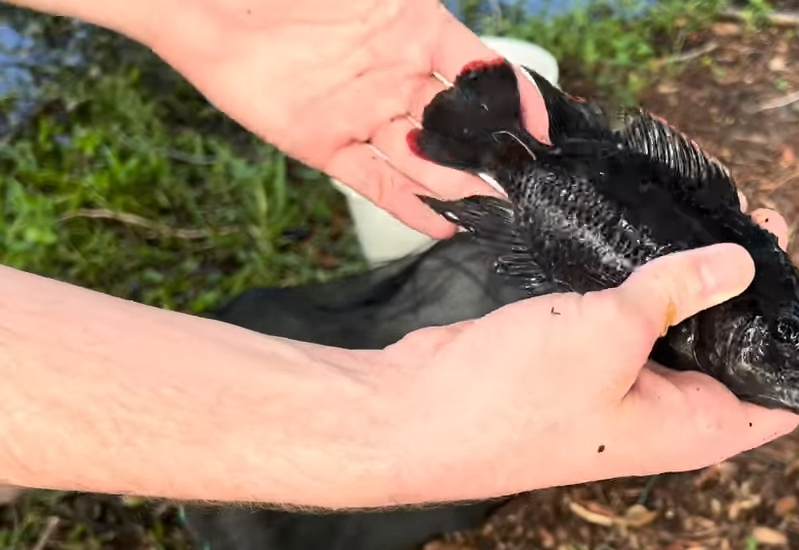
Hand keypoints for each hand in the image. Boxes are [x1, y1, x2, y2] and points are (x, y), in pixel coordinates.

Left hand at [141, 0, 547, 237]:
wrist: (203, 5)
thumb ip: (415, 10)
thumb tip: (475, 43)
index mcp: (417, 31)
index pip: (482, 70)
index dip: (515, 98)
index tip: (542, 128)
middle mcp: (399, 78)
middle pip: (460, 123)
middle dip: (494, 153)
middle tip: (526, 183)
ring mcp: (366, 115)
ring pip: (426, 158)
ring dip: (459, 184)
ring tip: (492, 209)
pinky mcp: (329, 147)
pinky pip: (378, 182)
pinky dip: (409, 204)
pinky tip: (442, 225)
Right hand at [363, 209, 798, 504]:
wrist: (416, 416)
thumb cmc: (515, 397)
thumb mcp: (610, 334)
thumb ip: (678, 294)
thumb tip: (743, 261)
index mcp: (690, 429)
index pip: (780, 403)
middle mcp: (665, 414)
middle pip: (735, 356)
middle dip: (752, 294)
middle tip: (760, 225)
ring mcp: (623, 387)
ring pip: (683, 332)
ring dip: (699, 281)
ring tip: (715, 217)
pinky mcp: (584, 359)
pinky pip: (636, 318)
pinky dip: (650, 281)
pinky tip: (654, 237)